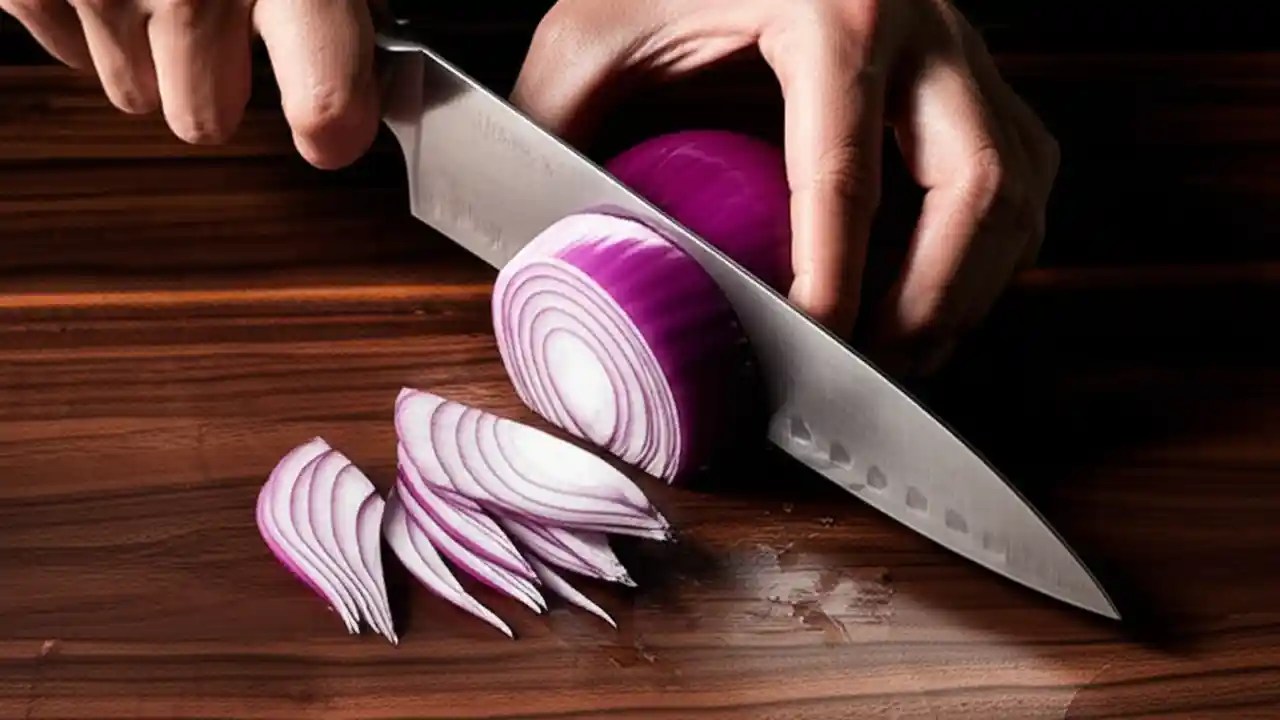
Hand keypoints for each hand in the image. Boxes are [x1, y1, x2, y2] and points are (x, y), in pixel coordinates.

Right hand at [1, 0, 380, 168]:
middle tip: (218, 23)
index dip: (334, 129)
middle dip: (214, 82)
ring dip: (148, 52)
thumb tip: (357, 77)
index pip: (324, 97)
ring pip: (133, 93)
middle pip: (204, 120)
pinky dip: (85, 21)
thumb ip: (326, 8)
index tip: (330, 138)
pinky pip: (67, 51)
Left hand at [512, 0, 1058, 374]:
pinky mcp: (967, 63)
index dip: (833, 282)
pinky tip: (939, 283)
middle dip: (934, 298)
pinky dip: (992, 241)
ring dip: (976, 281)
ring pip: (1015, 181)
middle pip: (975, 187)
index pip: (845, 176)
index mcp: (834, 10)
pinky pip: (1018, 162)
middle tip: (878, 366)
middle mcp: (920, 23)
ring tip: (910, 346)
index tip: (810, 350)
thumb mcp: (593, 28)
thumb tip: (543, 235)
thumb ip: (557, 118)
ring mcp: (956, 42)